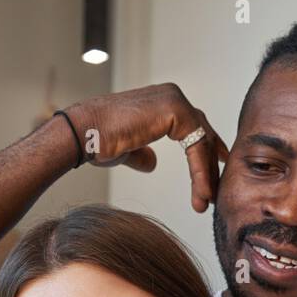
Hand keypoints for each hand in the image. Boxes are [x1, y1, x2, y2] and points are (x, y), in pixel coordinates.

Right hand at [64, 83, 228, 211]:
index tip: (213, 176)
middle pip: (202, 134)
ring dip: (206, 174)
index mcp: (162, 102)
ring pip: (202, 141)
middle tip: (214, 193)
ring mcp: (175, 100)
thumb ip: (143, 153)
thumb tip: (153, 163)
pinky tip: (200, 191)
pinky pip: (196, 145)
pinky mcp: (175, 110)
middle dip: (210, 167)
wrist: (83, 134)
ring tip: (206, 200)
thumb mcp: (127, 149)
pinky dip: (200, 170)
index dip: (205, 153)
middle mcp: (171, 96)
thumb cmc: (98, 140)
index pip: (194, 128)